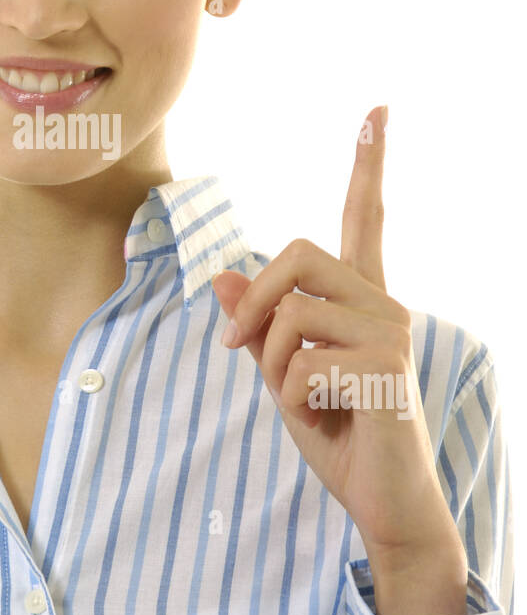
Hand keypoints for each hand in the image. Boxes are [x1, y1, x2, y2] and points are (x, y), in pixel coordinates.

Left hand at [211, 105, 458, 562]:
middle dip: (253, 301)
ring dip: (269, 361)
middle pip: (298, 253)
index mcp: (360, 300)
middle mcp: (383, 304)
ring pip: (291, 312)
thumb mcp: (283, 379)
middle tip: (234, 348)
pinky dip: (291, 399)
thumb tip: (224, 275)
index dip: (368, 162)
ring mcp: (391, 333)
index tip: (377, 110)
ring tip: (297, 398)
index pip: (363, 217)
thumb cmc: (339, 438)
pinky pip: (300, 365)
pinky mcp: (387, 368)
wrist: (384, 504)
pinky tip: (325, 419)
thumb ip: (260, 327)